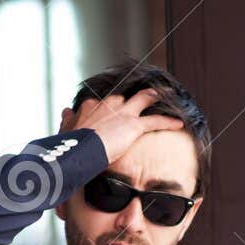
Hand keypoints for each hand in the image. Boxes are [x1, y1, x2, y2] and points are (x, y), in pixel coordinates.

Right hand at [58, 87, 183, 167]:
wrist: (81, 149)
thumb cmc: (72, 143)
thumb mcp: (66, 129)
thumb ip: (68, 120)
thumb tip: (66, 111)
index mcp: (92, 106)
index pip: (104, 102)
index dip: (111, 106)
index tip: (115, 110)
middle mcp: (109, 104)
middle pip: (126, 96)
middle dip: (138, 95)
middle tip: (148, 95)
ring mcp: (123, 112)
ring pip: (144, 99)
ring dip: (157, 97)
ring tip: (167, 96)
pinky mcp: (134, 125)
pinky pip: (155, 121)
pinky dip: (168, 122)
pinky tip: (179, 123)